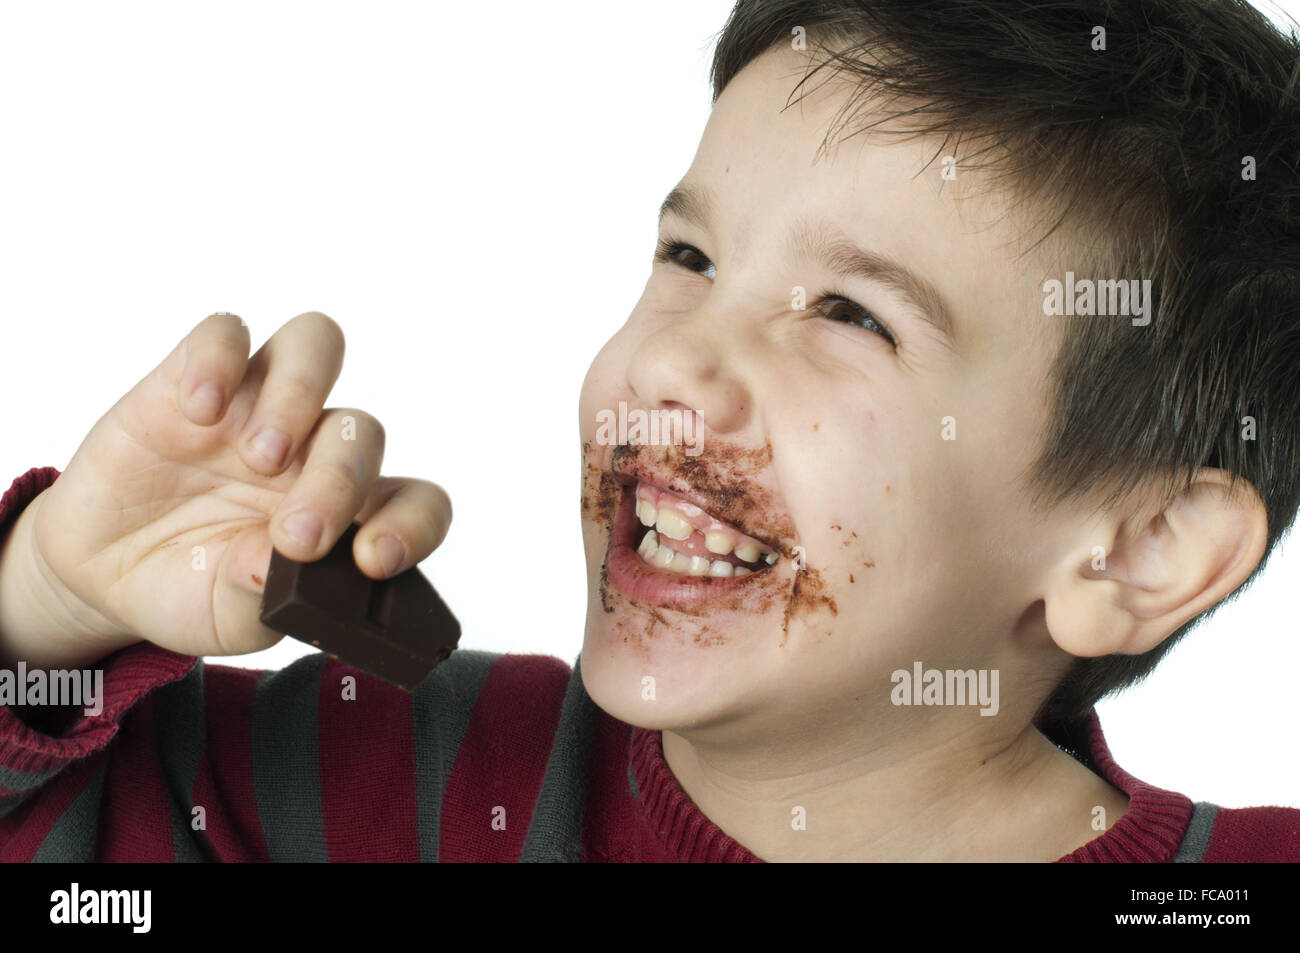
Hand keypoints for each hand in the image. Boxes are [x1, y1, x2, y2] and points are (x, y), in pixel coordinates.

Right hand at [1, 312, 451, 667]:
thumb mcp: (225, 618)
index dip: (414, 524)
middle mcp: (315, 449)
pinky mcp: (193, 378)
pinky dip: (217, 360)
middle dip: (338, 482)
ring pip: (316, 345)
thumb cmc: (188, 589)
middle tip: (294, 536)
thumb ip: (260, 596)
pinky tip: (198, 411)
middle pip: (362, 431)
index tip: (375, 560)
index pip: (417, 501)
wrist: (104, 571)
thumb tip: (275, 564)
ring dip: (299, 393)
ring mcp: (258, 406)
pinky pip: (224, 333)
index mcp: (348, 513)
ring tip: (260, 454)